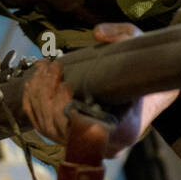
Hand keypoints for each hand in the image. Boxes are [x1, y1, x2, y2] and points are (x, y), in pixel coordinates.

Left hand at [22, 21, 179, 158]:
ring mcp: (89, 146)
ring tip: (40, 71)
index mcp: (125, 130)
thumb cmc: (144, 70)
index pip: (86, 128)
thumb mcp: (140, 46)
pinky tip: (32, 85)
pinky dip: (34, 108)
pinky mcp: (75, 140)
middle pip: (62, 129)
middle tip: (48, 69)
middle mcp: (105, 146)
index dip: (67, 107)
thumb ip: (123, 36)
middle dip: (48, 97)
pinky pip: (46, 129)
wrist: (148, 90)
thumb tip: (98, 33)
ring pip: (50, 129)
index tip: (64, 83)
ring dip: (39, 98)